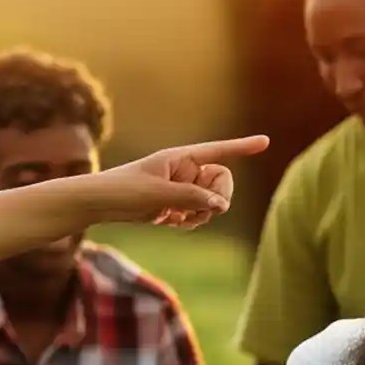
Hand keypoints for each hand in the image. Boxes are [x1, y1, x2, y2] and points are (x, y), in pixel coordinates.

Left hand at [97, 135, 268, 227]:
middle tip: (202, 209)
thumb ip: (191, 197)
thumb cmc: (123, 189)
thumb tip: (222, 205)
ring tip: (178, 217)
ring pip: (212, 202)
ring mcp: (181, 188)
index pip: (218, 151)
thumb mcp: (158, 193)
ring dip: (202, 213)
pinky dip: (191, 221)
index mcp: (181, 157)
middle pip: (222, 182)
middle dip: (217, 197)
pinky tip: (171, 222)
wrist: (98, 203)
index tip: (266, 142)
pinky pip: (198, 214)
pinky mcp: (175, 205)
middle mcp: (185, 170)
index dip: (242, 147)